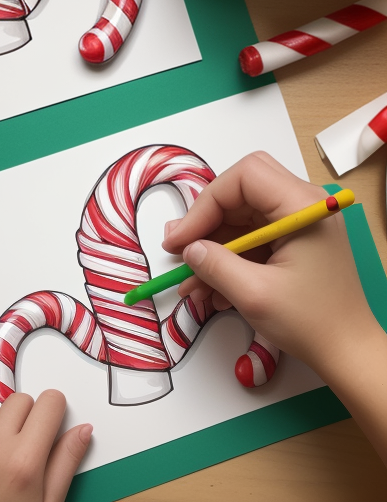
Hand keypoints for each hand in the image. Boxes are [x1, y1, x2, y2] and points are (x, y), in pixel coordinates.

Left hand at [0, 390, 91, 501]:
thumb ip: (65, 463)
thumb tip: (82, 432)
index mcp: (23, 462)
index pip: (49, 402)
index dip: (58, 410)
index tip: (57, 422)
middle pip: (21, 400)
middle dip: (33, 414)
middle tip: (37, 442)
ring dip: (6, 422)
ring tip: (12, 453)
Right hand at [162, 151, 376, 372]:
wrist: (348, 352)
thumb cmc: (311, 322)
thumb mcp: (254, 294)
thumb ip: (215, 265)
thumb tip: (187, 248)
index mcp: (302, 206)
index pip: (244, 177)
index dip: (205, 203)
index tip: (181, 240)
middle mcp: (303, 204)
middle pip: (241, 190)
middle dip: (207, 220)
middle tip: (181, 248)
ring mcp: (299, 221)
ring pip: (242, 216)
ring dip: (214, 246)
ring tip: (191, 284)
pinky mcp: (294, 240)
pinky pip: (251, 236)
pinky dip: (229, 258)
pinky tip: (211, 289)